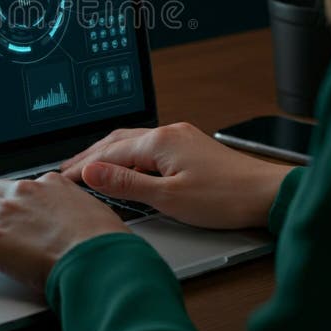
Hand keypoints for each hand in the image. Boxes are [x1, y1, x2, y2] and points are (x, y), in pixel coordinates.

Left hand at [0, 172, 128, 289]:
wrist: (99, 259)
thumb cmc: (104, 244)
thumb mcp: (96, 217)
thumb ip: (79, 214)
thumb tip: (82, 223)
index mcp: (51, 186)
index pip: (21, 185)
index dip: (10, 196)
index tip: (8, 204)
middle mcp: (25, 192)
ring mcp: (5, 213)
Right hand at [61, 122, 293, 229]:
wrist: (266, 194)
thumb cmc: (225, 198)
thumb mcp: (169, 197)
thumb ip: (127, 183)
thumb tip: (90, 171)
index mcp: (159, 141)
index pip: (109, 153)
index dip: (83, 166)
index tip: (63, 177)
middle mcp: (168, 132)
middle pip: (117, 141)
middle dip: (89, 155)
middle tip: (66, 169)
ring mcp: (180, 137)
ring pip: (132, 141)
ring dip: (107, 153)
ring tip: (88, 166)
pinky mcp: (189, 146)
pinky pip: (148, 146)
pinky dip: (127, 155)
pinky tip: (125, 165)